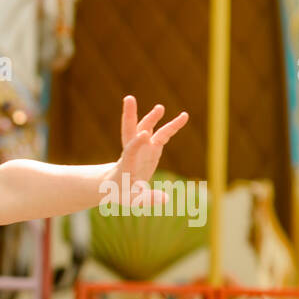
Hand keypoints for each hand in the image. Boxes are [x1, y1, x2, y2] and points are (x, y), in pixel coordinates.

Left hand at [107, 95, 188, 211]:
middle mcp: (133, 152)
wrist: (115, 185)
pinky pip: (162, 135)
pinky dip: (171, 127)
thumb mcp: (132, 200)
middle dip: (129, 116)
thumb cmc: (121, 193)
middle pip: (130, 131)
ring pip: (146, 128)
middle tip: (128, 99)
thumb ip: (148, 199)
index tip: (145, 135)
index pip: (130, 151)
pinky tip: (183, 117)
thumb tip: (165, 200)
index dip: (136, 144)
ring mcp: (142, 148)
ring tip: (160, 107)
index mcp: (126, 164)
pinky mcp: (151, 148)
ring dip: (152, 118)